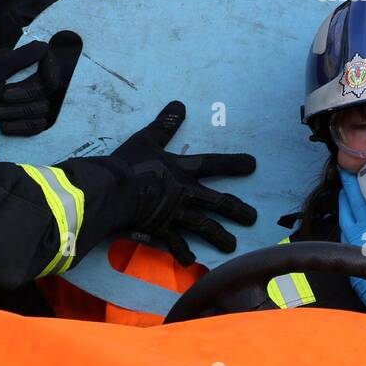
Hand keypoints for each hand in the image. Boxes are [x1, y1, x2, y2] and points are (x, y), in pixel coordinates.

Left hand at [0, 30, 82, 136]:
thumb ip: (21, 56)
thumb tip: (45, 46)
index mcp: (22, 66)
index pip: (50, 64)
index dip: (50, 70)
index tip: (44, 76)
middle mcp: (30, 83)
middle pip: (47, 87)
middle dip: (24, 93)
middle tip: (2, 96)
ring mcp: (30, 104)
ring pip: (43, 107)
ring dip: (17, 111)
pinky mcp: (28, 124)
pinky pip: (38, 125)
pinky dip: (20, 126)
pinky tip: (4, 126)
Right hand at [115, 101, 257, 265]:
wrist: (112, 190)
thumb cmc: (129, 164)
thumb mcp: (147, 139)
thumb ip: (165, 124)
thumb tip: (179, 104)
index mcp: (183, 170)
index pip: (214, 164)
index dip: (234, 163)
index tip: (253, 164)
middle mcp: (185, 193)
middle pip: (217, 202)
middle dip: (237, 210)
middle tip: (253, 218)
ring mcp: (175, 214)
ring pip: (204, 226)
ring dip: (219, 236)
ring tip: (232, 246)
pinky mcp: (161, 229)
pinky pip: (176, 244)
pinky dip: (183, 252)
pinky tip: (193, 261)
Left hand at [338, 178, 365, 317]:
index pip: (355, 200)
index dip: (350, 184)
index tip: (347, 168)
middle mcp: (354, 240)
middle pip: (345, 212)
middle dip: (345, 196)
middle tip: (347, 180)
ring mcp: (353, 255)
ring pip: (344, 227)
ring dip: (347, 213)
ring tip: (351, 201)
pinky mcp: (356, 269)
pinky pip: (347, 242)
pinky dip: (350, 230)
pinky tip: (357, 230)